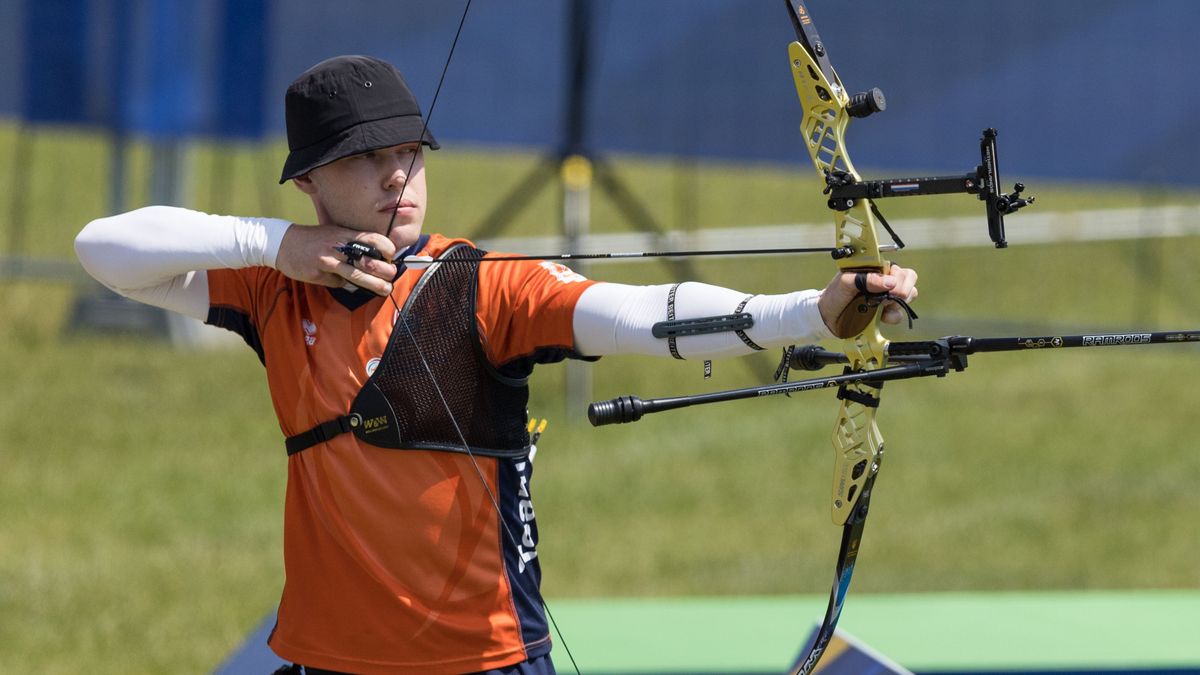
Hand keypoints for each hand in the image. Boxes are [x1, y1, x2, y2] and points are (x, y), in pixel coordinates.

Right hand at [276, 224, 397, 295]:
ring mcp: (327, 260)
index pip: (372, 239)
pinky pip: (337, 283)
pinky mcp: (318, 273)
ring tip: (386, 289)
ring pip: (356, 275)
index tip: (391, 257)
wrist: (283, 243)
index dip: (386, 249)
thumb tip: (375, 259)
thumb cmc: (314, 239)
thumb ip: (354, 243)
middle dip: (385, 270)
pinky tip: (347, 284)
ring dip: (374, 284)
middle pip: (368, 260)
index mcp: (344, 234)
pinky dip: (345, 285)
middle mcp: (337, 245)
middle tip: (392, 276)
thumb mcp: (335, 233)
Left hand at [817, 264, 918, 337]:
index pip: (900, 269)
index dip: (899, 279)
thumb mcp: (845, 282)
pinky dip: (890, 316)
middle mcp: (885, 282)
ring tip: (878, 306)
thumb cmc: (835, 294)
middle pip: (909, 281)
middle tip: (884, 299)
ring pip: (908, 297)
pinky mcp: (885, 313)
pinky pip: (898, 315)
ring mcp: (887, 298)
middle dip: (900, 291)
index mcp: (877, 270)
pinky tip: (878, 316)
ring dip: (894, 304)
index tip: (889, 288)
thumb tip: (889, 282)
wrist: (827, 317)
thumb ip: (865, 279)